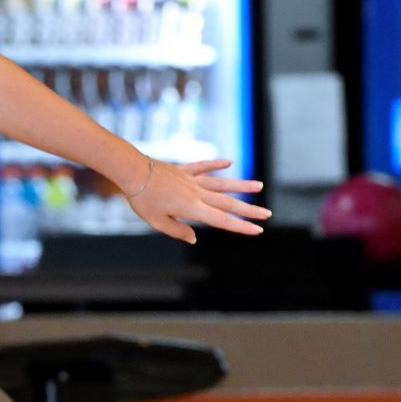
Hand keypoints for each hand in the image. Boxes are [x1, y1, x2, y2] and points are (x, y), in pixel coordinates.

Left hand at [122, 157, 269, 243]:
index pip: (222, 220)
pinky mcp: (183, 170)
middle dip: (249, 210)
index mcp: (192, 208)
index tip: (258, 230)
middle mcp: (197, 193)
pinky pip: (203, 166)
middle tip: (267, 214)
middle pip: (228, 203)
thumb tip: (194, 239)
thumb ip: (177, 231)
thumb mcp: (157, 221)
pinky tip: (229, 163)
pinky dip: (216, 164)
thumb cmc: (142, 199)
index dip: (241, 226)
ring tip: (259, 186)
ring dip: (241, 185)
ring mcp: (191, 180)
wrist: (133, 172)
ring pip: (221, 183)